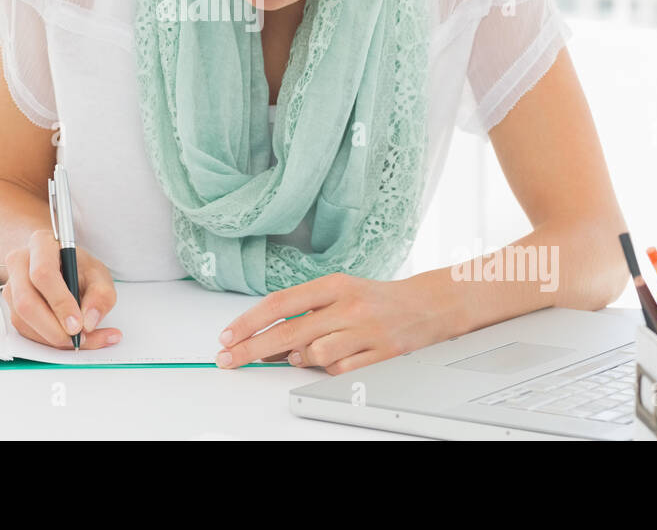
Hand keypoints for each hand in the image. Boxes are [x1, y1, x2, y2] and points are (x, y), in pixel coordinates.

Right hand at [2, 229, 121, 349]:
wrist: (60, 266)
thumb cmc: (78, 267)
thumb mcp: (98, 274)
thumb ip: (101, 294)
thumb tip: (89, 321)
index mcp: (41, 244)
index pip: (43, 274)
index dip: (60, 302)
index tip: (78, 324)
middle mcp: (19, 264)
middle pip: (26, 302)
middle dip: (54, 328)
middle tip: (79, 338)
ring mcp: (11, 287)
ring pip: (24, 321)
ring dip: (54, 338)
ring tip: (85, 339)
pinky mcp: (12, 308)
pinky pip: (26, 331)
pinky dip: (51, 342)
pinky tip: (74, 340)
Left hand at [214, 272, 449, 374]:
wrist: (429, 304)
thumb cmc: (376, 299)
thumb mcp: (339, 293)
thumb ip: (305, 313)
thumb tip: (266, 340)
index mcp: (334, 285)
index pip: (280, 303)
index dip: (249, 322)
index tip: (227, 336)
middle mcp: (349, 306)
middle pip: (288, 333)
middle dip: (252, 349)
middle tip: (228, 359)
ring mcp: (366, 330)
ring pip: (314, 355)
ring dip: (302, 359)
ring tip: (306, 353)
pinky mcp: (382, 354)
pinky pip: (340, 371)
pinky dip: (330, 370)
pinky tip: (333, 360)